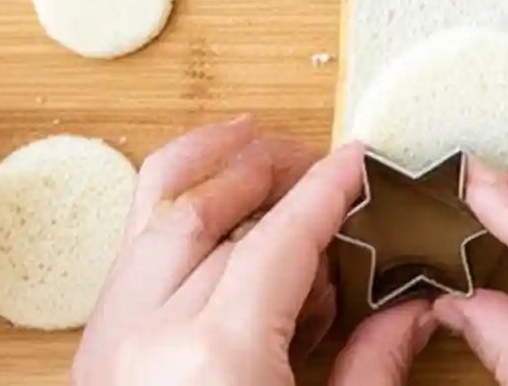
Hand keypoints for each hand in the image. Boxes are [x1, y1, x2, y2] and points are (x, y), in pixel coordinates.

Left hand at [72, 116, 364, 385]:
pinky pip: (128, 254)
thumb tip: (413, 312)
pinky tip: (200, 198)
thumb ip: (370, 366)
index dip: (324, 192)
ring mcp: (110, 342)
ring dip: (207, 168)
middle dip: (272, 173)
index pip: (280, 240)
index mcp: (217, 357)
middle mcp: (151, 336)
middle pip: (218, 216)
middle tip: (317, 164)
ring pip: (155, 214)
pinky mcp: (94, 352)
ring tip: (249, 143)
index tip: (353, 161)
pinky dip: (165, 210)